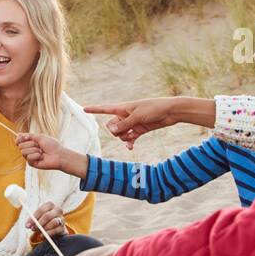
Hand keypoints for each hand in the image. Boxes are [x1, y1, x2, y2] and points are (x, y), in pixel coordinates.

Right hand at [15, 133, 82, 173]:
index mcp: (31, 143)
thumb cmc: (52, 145)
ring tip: (42, 151)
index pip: (19, 141)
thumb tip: (19, 134)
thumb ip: (29, 136)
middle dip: (30, 144)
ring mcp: (30, 157)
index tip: (24, 137)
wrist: (58, 155)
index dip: (19, 139)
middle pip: (20, 146)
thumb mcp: (40, 137)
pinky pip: (29, 157)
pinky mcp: (31, 163)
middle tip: (39, 145)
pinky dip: (36, 156)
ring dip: (34, 150)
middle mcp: (29, 150)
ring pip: (23, 152)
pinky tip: (41, 157)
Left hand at [25, 201, 67, 237]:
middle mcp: (57, 210)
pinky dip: (48, 233)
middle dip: (39, 223)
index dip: (34, 217)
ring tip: (39, 231)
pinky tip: (43, 235)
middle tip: (33, 229)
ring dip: (44, 228)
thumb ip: (32, 221)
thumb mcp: (37, 219)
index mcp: (50, 205)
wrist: (52, 228)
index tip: (27, 225)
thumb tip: (27, 225)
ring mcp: (61, 218)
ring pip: (54, 222)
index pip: (41, 210)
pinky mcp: (63, 227)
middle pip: (48, 216)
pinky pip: (57, 230)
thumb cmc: (43, 221)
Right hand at [84, 97, 213, 150]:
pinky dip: (129, 143)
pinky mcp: (139, 130)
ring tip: (132, 136)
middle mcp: (125, 116)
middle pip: (111, 126)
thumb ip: (124, 124)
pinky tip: (131, 147)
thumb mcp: (137, 116)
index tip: (84, 109)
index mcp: (123, 108)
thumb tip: (112, 132)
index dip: (94, 109)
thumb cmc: (154, 109)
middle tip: (125, 129)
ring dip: (124, 138)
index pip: (104, 109)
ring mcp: (132, 124)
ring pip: (120, 134)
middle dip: (115, 131)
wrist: (170, 112)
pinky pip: (129, 139)